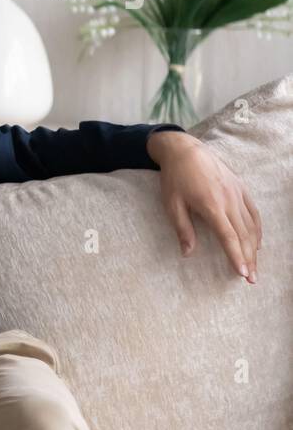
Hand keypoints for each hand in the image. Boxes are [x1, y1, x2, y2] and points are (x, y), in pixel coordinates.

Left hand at [149, 130, 261, 282]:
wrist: (185, 150)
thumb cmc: (175, 178)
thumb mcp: (172, 204)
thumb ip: (182, 229)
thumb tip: (187, 254)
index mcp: (211, 206)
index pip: (228, 236)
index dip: (236, 256)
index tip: (242, 273)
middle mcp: (229, 201)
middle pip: (244, 235)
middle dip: (248, 258)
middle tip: (251, 279)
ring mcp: (238, 194)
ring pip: (251, 226)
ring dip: (254, 248)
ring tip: (254, 267)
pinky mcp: (241, 188)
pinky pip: (254, 213)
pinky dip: (258, 230)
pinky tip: (257, 243)